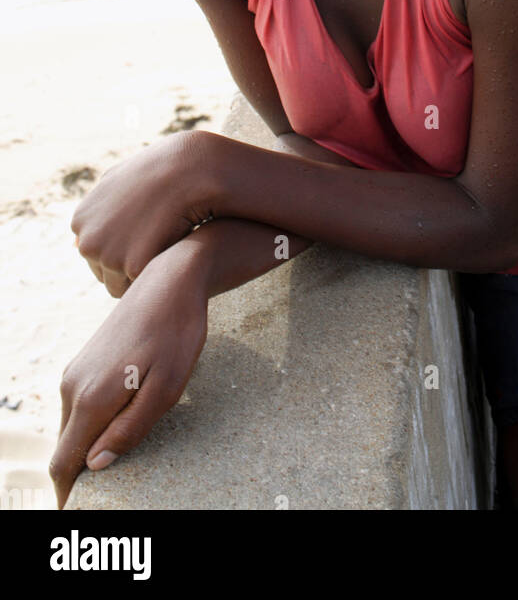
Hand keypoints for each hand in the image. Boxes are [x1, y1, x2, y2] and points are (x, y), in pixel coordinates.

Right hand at [49, 247, 208, 508]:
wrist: (171, 280)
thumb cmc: (177, 333)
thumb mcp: (166, 388)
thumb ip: (130, 429)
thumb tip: (97, 465)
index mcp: (91, 398)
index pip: (64, 463)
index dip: (69, 495)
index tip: (80, 512)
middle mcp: (74, 385)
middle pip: (65, 449)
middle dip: (79, 475)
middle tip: (110, 495)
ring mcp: (77, 370)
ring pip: (72, 427)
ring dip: (85, 449)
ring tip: (117, 463)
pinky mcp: (86, 361)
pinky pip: (81, 407)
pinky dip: (90, 426)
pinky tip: (119, 425)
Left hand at [71, 130, 217, 294]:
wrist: (190, 165)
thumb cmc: (160, 170)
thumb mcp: (116, 181)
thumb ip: (97, 210)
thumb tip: (74, 244)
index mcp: (82, 221)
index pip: (96, 255)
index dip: (125, 248)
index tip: (148, 232)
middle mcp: (88, 241)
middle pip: (105, 274)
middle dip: (129, 264)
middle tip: (160, 240)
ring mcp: (108, 255)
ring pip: (122, 286)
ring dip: (143, 272)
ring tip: (167, 246)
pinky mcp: (134, 266)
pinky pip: (144, 286)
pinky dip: (159, 274)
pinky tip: (175, 251)